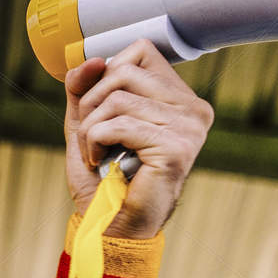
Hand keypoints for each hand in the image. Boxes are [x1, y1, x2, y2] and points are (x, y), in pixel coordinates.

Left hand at [64, 40, 212, 238]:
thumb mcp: (86, 123)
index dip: (106, 73)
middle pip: (123, 70)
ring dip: (89, 128)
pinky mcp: (176, 147)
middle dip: (90, 103)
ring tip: (96, 153)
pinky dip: (95, 143)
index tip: (100, 109)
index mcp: (180, 99)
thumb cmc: (104, 179)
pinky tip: (101, 163)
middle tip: (91, 137)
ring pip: (117, 98)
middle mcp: (193, 109)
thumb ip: (84, 88)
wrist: (113, 227)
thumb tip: (92, 60)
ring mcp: (189, 127)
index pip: (140, 51)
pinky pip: (118, 124)